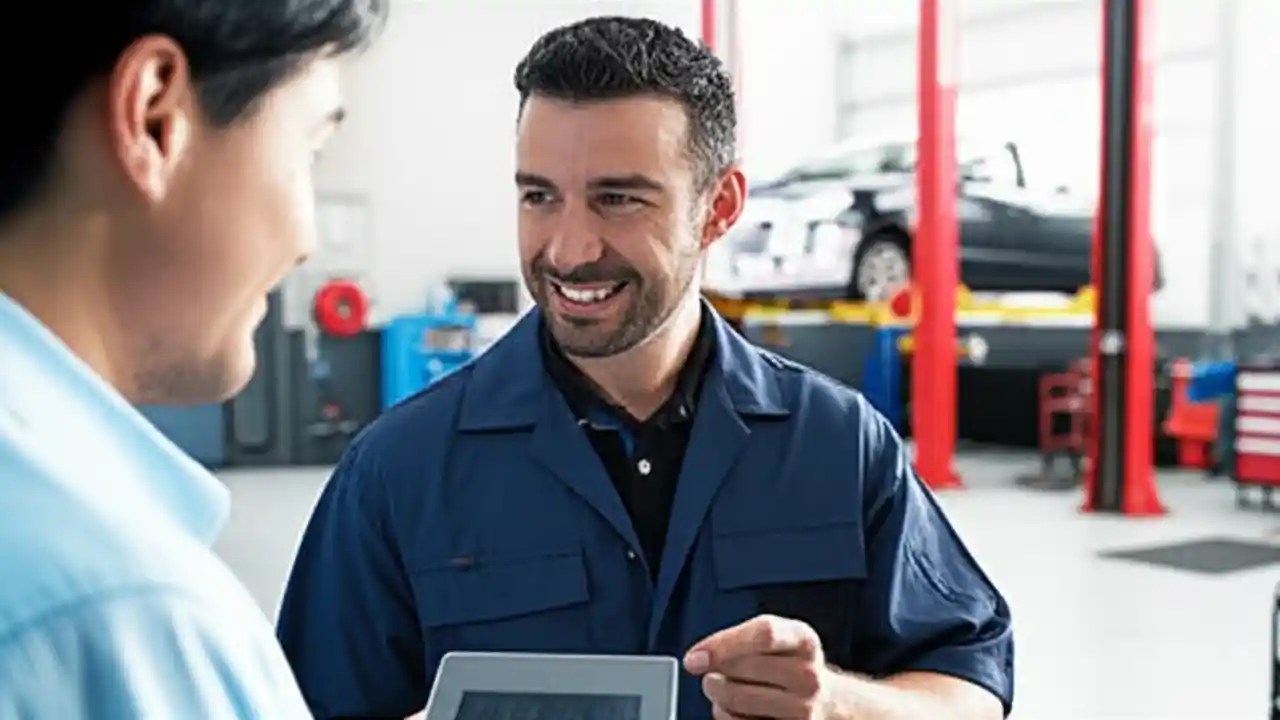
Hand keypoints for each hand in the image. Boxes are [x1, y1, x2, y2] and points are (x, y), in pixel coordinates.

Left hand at [684, 614, 833, 718]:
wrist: (827, 703)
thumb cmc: (790, 665)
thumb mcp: (778, 638)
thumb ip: (737, 639)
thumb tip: (696, 659)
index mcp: (804, 641)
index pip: (763, 635)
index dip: (723, 645)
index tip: (694, 658)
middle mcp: (808, 676)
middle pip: (743, 669)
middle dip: (716, 670)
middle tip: (713, 673)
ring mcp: (803, 711)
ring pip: (737, 700)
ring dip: (718, 695)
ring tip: (725, 690)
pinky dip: (728, 717)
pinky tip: (738, 711)